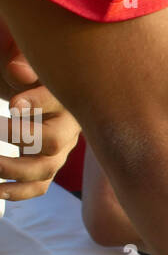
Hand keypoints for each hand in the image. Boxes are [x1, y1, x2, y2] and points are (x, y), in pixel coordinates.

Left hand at [0, 24, 80, 200]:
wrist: (37, 91)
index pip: (54, 102)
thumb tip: (18, 71)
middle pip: (54, 142)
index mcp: (64, 98)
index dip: (35, 104)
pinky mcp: (47, 166)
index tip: (12, 103)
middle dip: (21, 140)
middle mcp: (67, 128)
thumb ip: (22, 65)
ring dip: (14, 171)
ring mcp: (59, 152)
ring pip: (44, 170)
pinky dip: (18, 192)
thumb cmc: (29, 74)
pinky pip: (39, 186)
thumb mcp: (26, 63)